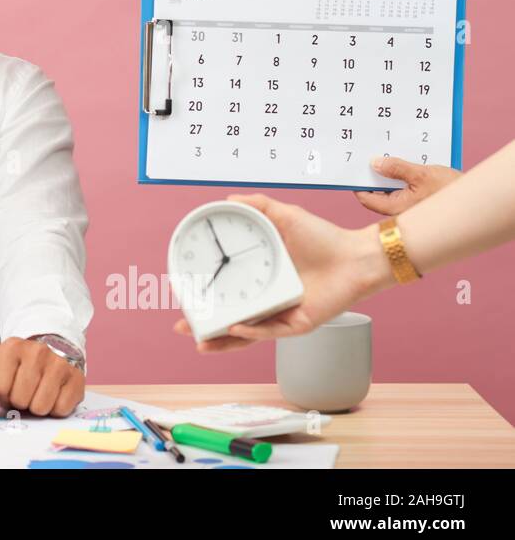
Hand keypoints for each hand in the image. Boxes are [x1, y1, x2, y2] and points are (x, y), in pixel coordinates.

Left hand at [0, 336, 84, 417]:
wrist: (46, 352)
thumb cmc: (13, 368)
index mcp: (11, 347)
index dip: (1, 393)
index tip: (7, 384)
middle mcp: (37, 351)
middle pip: (20, 399)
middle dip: (19, 401)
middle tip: (23, 389)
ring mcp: (59, 363)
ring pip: (41, 407)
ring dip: (36, 407)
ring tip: (36, 392)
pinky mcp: (77, 378)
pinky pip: (61, 409)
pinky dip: (55, 409)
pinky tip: (53, 394)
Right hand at [172, 193, 389, 351]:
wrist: (357, 256)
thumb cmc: (325, 238)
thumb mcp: (284, 216)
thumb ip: (257, 205)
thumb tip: (227, 199)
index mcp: (262, 279)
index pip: (229, 292)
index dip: (206, 296)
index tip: (184, 294)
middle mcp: (270, 299)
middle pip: (231, 319)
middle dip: (206, 328)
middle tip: (183, 325)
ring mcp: (283, 314)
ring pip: (247, 334)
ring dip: (223, 339)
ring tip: (201, 340)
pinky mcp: (299, 323)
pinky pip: (272, 331)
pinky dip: (252, 331)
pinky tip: (235, 327)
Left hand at [355, 155, 460, 214]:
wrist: (476, 201)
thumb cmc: (449, 191)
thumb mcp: (421, 174)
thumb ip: (396, 168)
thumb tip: (374, 163)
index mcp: (396, 208)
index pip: (366, 198)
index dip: (356, 183)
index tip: (352, 169)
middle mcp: (399, 210)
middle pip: (377, 193)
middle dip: (372, 176)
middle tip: (367, 158)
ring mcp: (408, 207)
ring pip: (390, 190)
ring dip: (387, 175)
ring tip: (385, 157)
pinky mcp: (417, 202)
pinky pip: (402, 189)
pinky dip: (400, 177)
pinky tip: (402, 164)